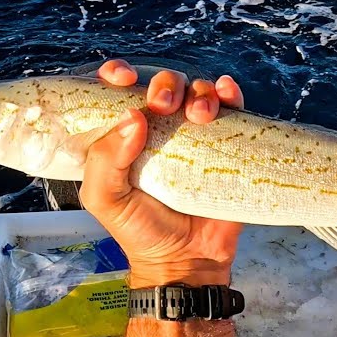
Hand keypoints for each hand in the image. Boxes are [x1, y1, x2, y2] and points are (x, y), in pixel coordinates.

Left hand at [80, 59, 246, 287]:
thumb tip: (133, 118)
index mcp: (125, 136)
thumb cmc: (142, 231)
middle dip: (165, 83)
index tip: (123, 78)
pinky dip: (229, 92)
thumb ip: (105, 160)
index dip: (118, 75)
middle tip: (165, 104)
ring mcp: (195, 135)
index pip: (118, 92)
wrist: (188, 261)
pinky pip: (231, 107)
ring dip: (199, 91)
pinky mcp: (227, 144)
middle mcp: (160, 129)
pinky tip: (227, 94)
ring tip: (199, 116)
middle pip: (164, 84)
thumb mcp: (106, 200)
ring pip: (198, 91)